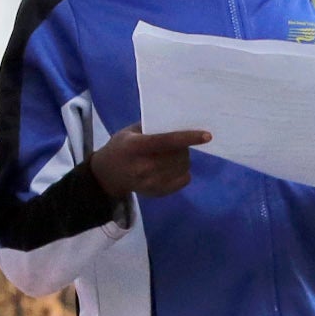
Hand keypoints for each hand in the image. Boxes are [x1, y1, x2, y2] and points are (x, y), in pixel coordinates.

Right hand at [88, 125, 211, 200]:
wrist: (107, 176)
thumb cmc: (120, 148)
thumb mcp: (129, 132)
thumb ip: (152, 127)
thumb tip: (179, 123)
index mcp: (136, 147)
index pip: (167, 141)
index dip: (188, 137)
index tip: (207, 135)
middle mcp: (144, 166)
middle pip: (179, 155)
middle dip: (184, 147)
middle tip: (177, 143)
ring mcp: (151, 182)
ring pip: (183, 167)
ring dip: (184, 158)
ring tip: (172, 155)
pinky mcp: (157, 193)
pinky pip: (184, 180)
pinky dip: (183, 171)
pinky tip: (173, 167)